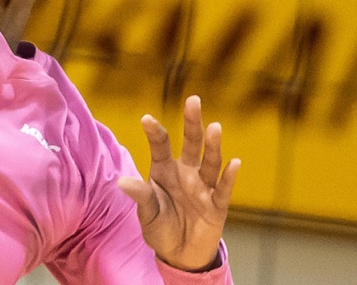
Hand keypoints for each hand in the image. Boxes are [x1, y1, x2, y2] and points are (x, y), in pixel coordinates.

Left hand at [117, 95, 239, 272]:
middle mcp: (186, 173)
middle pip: (190, 144)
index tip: (146, 118)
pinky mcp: (217, 204)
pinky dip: (229, 177)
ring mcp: (203, 187)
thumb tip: (121, 181)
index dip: (154, 132)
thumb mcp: (147, 214)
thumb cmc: (161, 228)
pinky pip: (223, 189)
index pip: (160, 146)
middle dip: (192, 123)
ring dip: (212, 146)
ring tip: (215, 127)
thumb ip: (140, 196)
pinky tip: (234, 163)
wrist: (180, 256)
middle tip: (193, 101)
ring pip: (209, 162)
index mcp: (165, 170)